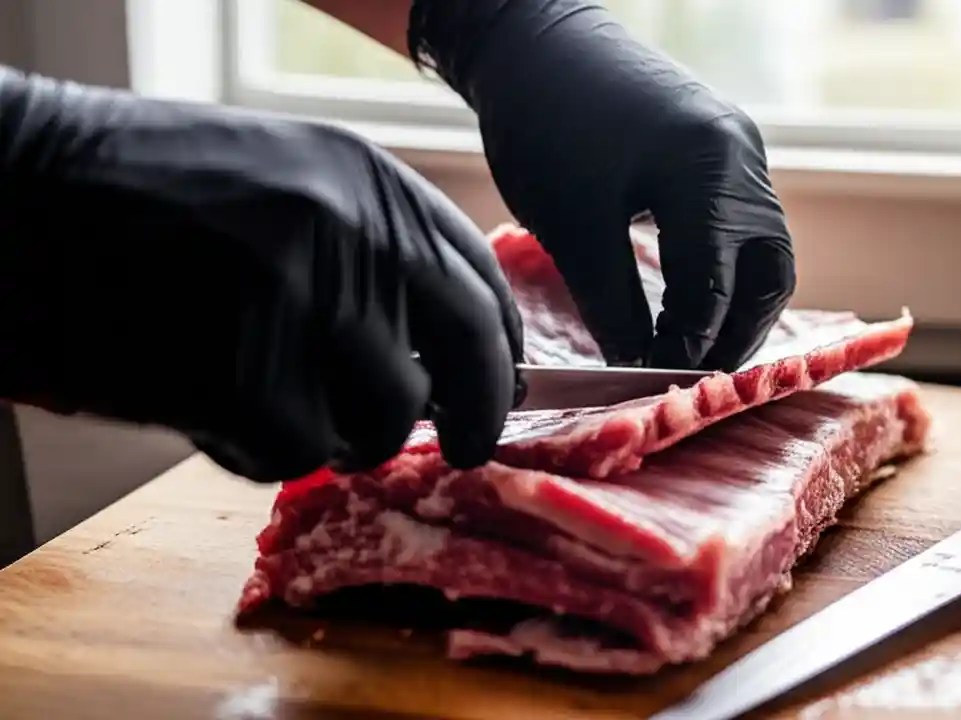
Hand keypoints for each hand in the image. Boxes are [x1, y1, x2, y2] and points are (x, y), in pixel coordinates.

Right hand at [0, 67, 522, 480]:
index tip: (497, 388)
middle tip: (458, 448)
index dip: (499, 351)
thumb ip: (370, 255)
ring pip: (384, 418)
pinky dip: (264, 451)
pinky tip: (215, 413)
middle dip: (473, 417)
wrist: (16, 191)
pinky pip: (298, 451)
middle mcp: (352, 233)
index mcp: (370, 180)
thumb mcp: (286, 185)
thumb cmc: (145, 192)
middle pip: (467, 357)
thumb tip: (444, 352)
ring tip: (278, 402)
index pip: (482, 283)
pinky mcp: (239, 375)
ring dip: (346, 434)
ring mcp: (299, 302)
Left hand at [409, 0, 795, 369]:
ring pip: (760, 244)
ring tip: (687, 341)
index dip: (695, 346)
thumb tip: (639, 367)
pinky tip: (682, 290)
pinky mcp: (719, 138)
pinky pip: (741, 216)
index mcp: (711, 173)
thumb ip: (615, 306)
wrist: (529, 37)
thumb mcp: (573, 228)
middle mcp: (742, 155)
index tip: (662, 385)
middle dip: (736, 329)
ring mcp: (737, 142)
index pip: (722, 287)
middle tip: (692, 373)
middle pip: (768, 269)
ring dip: (732, 298)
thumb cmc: (543, 127)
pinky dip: (721, 262)